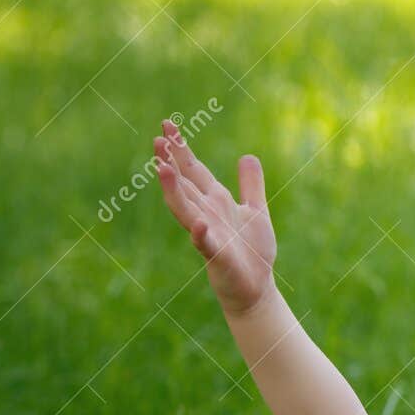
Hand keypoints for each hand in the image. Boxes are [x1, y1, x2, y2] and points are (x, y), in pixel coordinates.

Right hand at [153, 119, 276, 316]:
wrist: (257, 289)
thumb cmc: (254, 252)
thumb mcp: (257, 210)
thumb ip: (251, 185)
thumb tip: (248, 156)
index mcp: (216, 201)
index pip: (194, 170)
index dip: (181, 149)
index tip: (167, 125)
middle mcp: (206, 214)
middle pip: (184, 184)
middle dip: (170, 163)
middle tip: (157, 139)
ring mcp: (209, 235)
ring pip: (186, 210)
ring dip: (173, 191)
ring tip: (163, 169)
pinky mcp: (217, 256)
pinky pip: (206, 244)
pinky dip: (201, 235)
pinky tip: (199, 225)